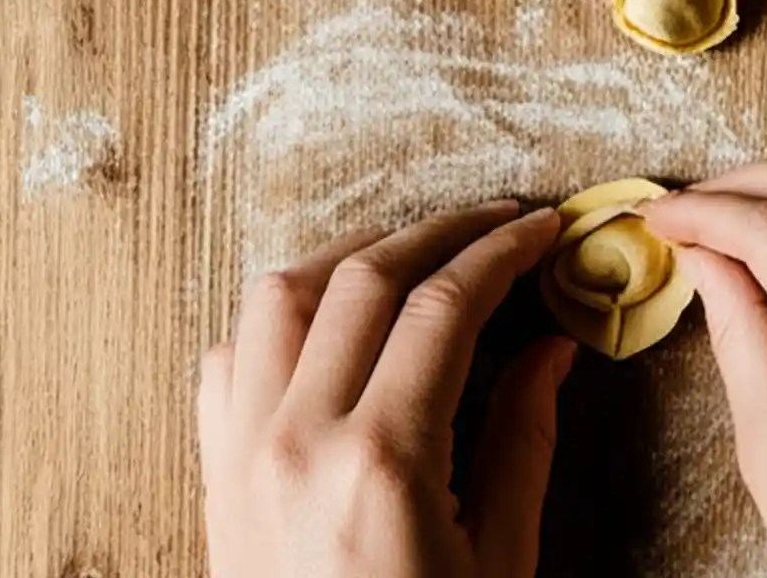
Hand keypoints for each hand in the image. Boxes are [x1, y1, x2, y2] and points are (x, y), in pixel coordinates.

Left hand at [197, 201, 574, 577]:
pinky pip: (229, 352)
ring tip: (415, 250)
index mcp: (381, 464)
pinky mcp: (215, 469)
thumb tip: (550, 349)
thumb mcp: (501, 556)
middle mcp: (295, 440)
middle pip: (365, 278)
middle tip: (496, 222)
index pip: (445, 306)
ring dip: (355, 254)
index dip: (501, 251)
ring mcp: (241, 450)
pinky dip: (282, 312)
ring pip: (281, 294)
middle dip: (441, 232)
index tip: (540, 226)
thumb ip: (524, 437)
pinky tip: (331, 316)